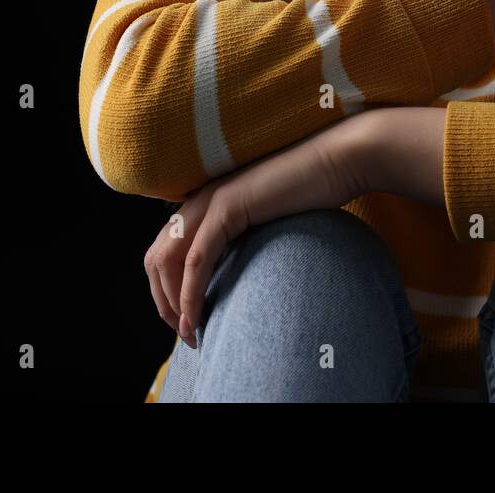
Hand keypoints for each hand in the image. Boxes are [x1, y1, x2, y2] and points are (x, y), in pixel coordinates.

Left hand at [142, 112, 376, 348]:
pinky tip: (198, 318)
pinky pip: (195, 260)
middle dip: (163, 302)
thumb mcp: (272, 221)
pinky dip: (189, 295)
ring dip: (172, 305)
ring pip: (167, 261)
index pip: (165, 250)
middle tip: (186, 334)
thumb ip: (250, 238)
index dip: (167, 290)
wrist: (338, 161)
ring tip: (191, 334)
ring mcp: (210, 201)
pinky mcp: (226, 209)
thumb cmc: (317, 191)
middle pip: (156, 258)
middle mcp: (200, 199)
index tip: (189, 321)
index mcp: (207, 201)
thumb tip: (245, 273)